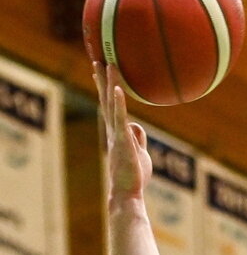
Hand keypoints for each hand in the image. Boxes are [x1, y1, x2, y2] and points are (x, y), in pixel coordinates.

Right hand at [93, 62, 152, 198]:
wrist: (126, 194)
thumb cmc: (134, 177)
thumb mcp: (140, 153)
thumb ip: (138, 138)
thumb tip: (137, 125)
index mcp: (118, 134)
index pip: (111, 107)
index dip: (107, 90)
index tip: (101, 74)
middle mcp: (114, 131)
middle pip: (107, 101)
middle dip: (102, 80)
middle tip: (98, 60)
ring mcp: (117, 136)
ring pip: (112, 105)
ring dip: (110, 83)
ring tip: (108, 64)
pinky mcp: (123, 141)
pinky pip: (120, 118)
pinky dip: (119, 103)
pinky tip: (117, 89)